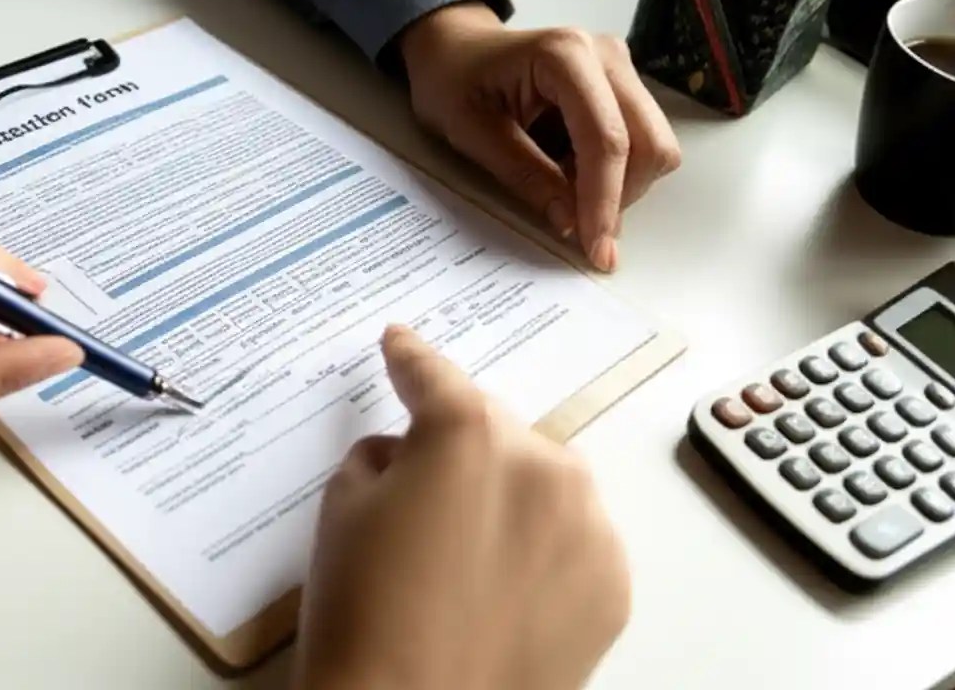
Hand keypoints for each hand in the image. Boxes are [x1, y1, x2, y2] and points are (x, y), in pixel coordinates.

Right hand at [294, 326, 629, 689]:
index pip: (434, 378)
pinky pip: (575, 542)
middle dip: (465, 451)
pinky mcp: (613, 585)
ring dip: (513, 498)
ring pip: (546, 485)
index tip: (400, 342)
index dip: (410, 359)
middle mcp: (544, 464)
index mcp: (470, 435)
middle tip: (427, 499)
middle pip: (500, 433)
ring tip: (470, 556)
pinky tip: (506, 592)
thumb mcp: (341, 510)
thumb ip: (380, 457)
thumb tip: (407, 456)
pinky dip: (545, 550)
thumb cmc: (362, 611)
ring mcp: (589, 527)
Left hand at [399, 2, 681, 271]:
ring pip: (654, 147)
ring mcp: (621, 68)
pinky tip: (571, 171)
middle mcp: (606, 55)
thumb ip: (524, 176)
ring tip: (563, 188)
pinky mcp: (624, 86)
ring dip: (618, 186)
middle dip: (619, 197)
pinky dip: (614, 173)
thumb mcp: (471, 134)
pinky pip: (640, 142)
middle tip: (574, 227)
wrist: (457, 50)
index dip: (603, 201)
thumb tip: (570, 225)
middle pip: (648, 143)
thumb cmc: (453, 83)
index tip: (594, 251)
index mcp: (564, 55)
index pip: (606, 139)